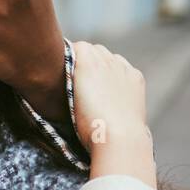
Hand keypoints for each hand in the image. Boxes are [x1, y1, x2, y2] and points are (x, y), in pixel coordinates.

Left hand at [70, 42, 154, 187]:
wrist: (119, 137)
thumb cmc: (119, 140)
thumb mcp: (122, 122)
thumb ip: (114, 111)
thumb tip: (104, 119)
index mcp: (133, 79)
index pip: (113, 64)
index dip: (98, 73)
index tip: (85, 85)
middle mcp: (122, 66)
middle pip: (101, 53)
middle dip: (87, 64)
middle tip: (70, 81)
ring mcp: (107, 63)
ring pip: (88, 50)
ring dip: (76, 60)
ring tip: (61, 74)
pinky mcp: (90, 64)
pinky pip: (76, 49)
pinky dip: (66, 56)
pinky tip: (55, 66)